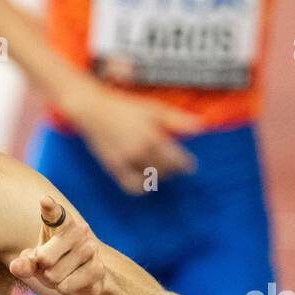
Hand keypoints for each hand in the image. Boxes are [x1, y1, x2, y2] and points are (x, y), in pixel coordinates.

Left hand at [9, 195, 108, 294]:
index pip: (55, 214)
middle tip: (48, 267)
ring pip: (55, 275)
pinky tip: (71, 282)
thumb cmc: (53, 262)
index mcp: (61, 223)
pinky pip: (67, 286)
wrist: (84, 279)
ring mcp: (90, 249)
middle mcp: (79, 231)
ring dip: (53, 281)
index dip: (50, 208)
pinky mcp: (98, 269)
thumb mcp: (35, 261)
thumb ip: (25, 263)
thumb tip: (16, 266)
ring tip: (61, 275)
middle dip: (41, 270)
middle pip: (45, 258)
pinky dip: (64, 289)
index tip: (44, 201)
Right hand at [62, 78, 201, 194]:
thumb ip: (177, 120)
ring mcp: (125, 161)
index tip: (190, 166)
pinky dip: (141, 186)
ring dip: (157, 178)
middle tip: (174, 166)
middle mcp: (139, 151)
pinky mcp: (113, 167)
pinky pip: (131, 186)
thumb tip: (201, 126)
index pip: (175, 160)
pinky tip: (144, 179)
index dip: (185, 165)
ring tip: (160, 171)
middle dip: (172, 170)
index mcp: (152, 136)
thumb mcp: (154, 109)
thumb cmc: (126, 107)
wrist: (94, 110)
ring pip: (149, 180)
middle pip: (164, 171)